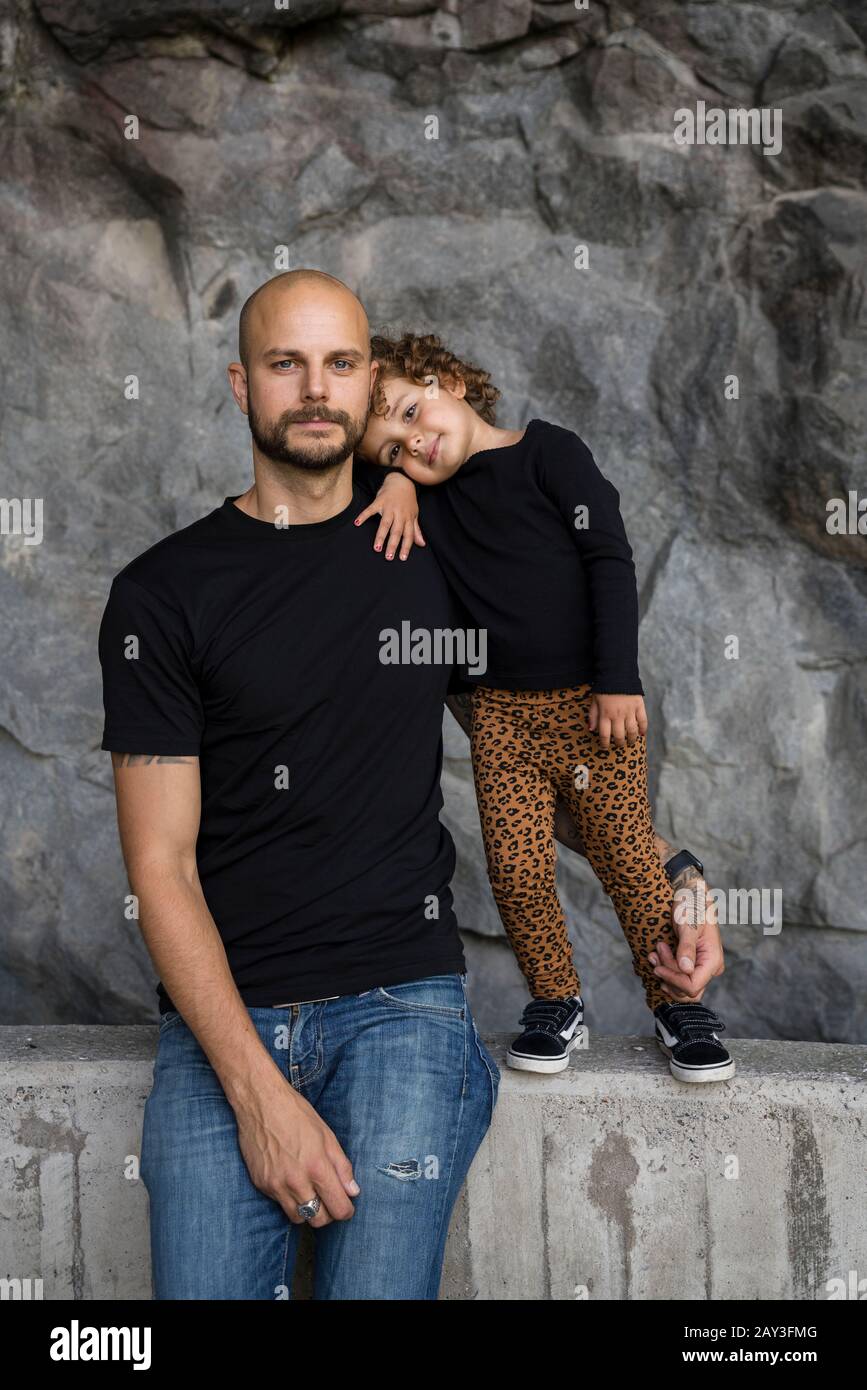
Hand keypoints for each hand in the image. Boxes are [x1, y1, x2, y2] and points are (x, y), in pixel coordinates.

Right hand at [234, 1072, 359, 1226]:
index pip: (338, 1208)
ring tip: (310, 1192)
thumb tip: (353, 1192)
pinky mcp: (261, 1185)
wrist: (261, 1103)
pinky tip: (290, 1179)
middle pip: (318, 1220)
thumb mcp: (327, 1136)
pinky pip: (280, 1204)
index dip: (346, 1210)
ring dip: (308, 1210)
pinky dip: (289, 1198)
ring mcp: (276, 1185)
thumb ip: (342, 1166)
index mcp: (317, 1167)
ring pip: (298, 1218)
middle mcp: (296, 1181)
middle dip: (328, 1214)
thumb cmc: (296, 1114)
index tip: (346, 1205)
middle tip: (329, 1200)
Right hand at [354, 471, 424, 559]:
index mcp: (408, 518)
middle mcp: (399, 513)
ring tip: (377, 548)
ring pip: (385, 523)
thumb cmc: (407, 501)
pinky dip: (364, 516)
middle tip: (389, 557)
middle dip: (393, 544)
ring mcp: (389, 507)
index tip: (402, 558)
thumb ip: (416, 530)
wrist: (401, 481)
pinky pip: (370, 509)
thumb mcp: (414, 514)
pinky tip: (357, 523)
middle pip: (396, 531)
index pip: (408, 535)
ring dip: (381, 536)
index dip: (406, 547)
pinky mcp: (379, 501)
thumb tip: (421, 544)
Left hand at [587, 693, 647, 749]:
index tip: (605, 747)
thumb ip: (593, 715)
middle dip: (618, 743)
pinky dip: (643, 729)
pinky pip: (643, 721)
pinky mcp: (639, 706)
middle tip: (618, 745)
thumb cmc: (604, 688)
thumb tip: (591, 730)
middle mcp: (618, 714)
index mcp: (605, 714)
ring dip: (631, 739)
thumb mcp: (594, 701)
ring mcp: (630, 711)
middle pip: (619, 735)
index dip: (604, 744)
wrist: (617, 673)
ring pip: (632, 731)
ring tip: (630, 742)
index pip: (605, 735)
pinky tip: (642, 734)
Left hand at [648, 876, 724, 1001]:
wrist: (690, 896)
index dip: (673, 979)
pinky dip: (665, 972)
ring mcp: (701, 968)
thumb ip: (687, 947)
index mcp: (713, 960)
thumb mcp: (688, 924)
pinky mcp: (692, 966)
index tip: (657, 966)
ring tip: (654, 953)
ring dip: (665, 974)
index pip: (692, 985)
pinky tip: (656, 957)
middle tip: (657, 951)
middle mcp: (709, 968)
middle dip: (668, 975)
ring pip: (681, 988)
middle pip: (686, 990)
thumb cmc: (692, 906)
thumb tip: (686, 969)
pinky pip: (678, 979)